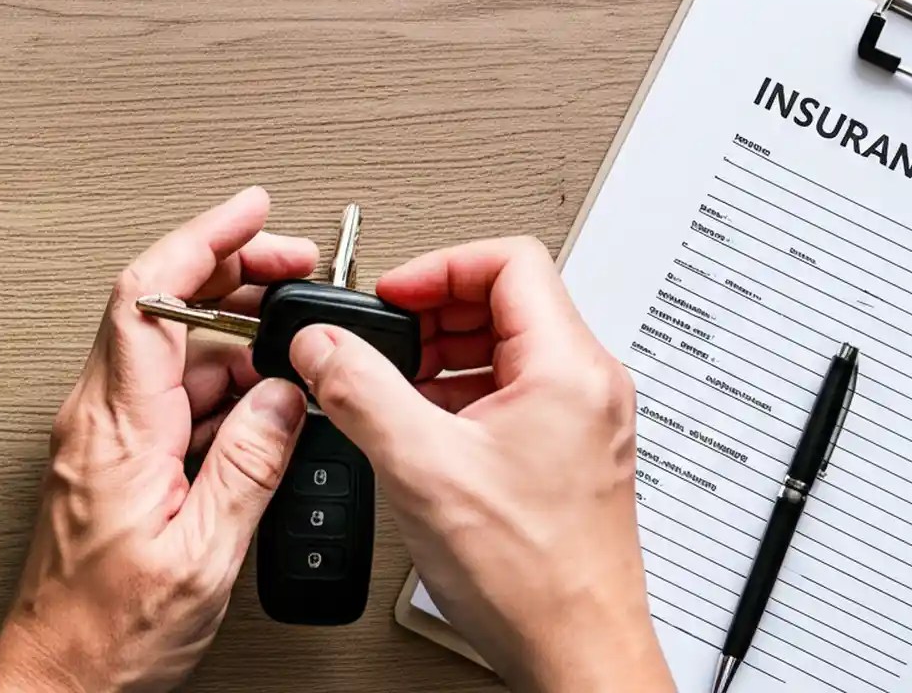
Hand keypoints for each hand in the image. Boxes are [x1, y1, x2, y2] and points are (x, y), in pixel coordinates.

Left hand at [0, 187, 317, 692]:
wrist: (59, 677)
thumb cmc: (108, 631)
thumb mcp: (202, 552)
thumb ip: (251, 463)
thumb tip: (288, 395)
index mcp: (116, 428)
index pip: (147, 296)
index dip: (200, 238)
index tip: (250, 211)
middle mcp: (101, 419)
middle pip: (163, 308)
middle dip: (234, 274)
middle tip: (295, 265)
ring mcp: (108, 437)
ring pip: (173, 352)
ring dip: (236, 335)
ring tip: (297, 340)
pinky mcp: (119, 458)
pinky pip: (173, 396)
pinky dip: (224, 382)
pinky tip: (265, 399)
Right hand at [288, 237, 673, 692]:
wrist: (575, 652)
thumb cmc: (530, 576)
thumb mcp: (420, 468)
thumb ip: (360, 391)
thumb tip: (322, 346)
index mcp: (567, 367)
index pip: (509, 260)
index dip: (439, 266)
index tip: (393, 296)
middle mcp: (589, 385)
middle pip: (510, 299)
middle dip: (437, 312)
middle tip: (386, 340)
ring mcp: (586, 419)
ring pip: (511, 348)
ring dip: (449, 354)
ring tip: (398, 385)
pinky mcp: (574, 452)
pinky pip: (518, 393)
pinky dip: (467, 394)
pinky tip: (426, 428)